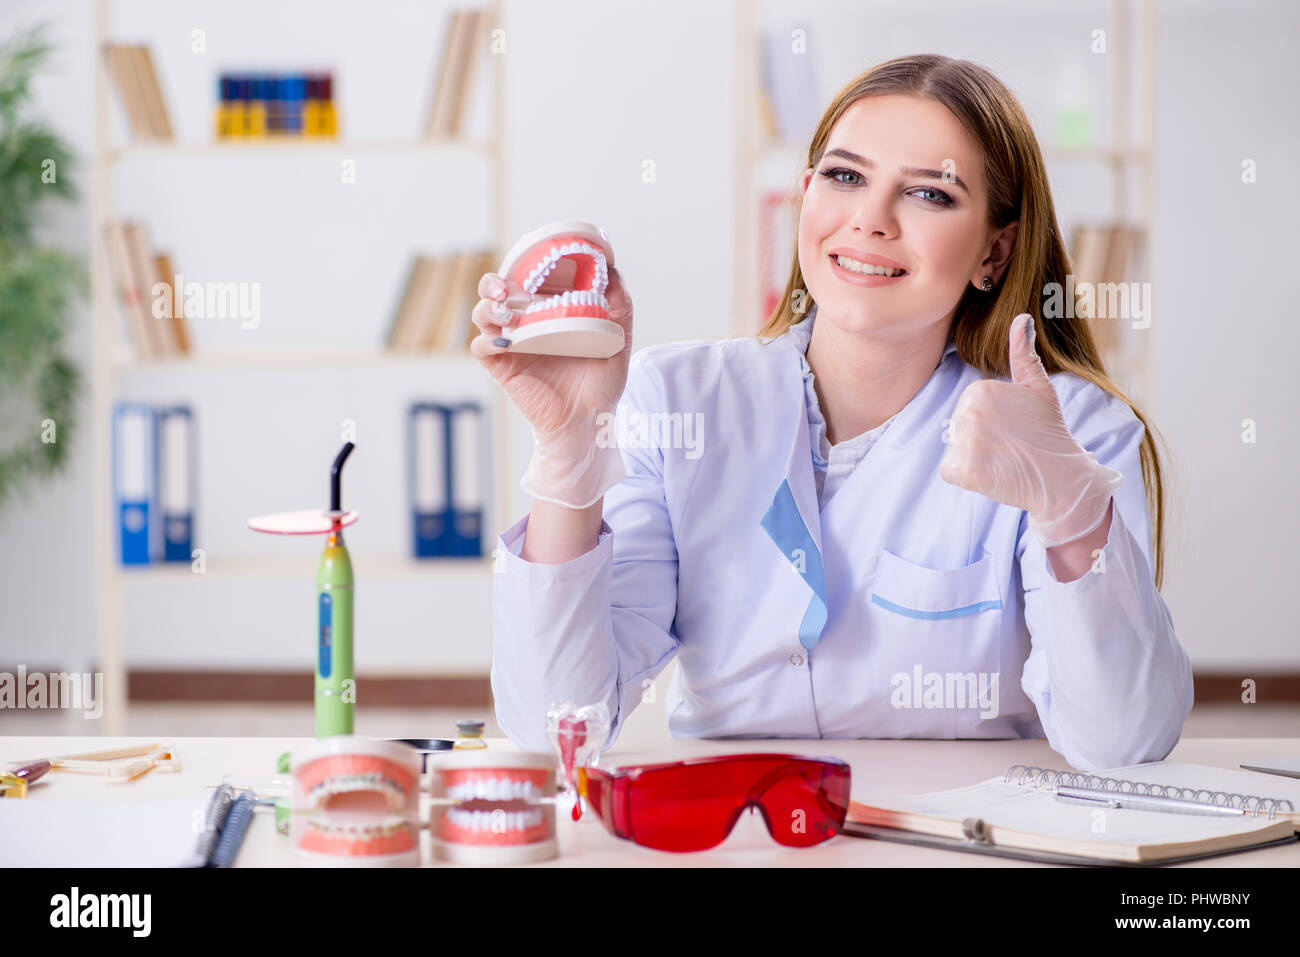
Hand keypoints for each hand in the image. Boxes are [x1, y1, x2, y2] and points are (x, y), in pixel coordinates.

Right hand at [470, 266, 634, 507]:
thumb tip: (612, 270)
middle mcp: (525, 324)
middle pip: (494, 291)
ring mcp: (511, 345)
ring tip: (506, 311)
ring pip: (483, 314)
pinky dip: (487, 341)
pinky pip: (481, 348)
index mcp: (548, 311)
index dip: (524, 263)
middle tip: (506, 285)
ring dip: (488, 307)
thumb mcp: (619, 339)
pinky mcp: (502, 368)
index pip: (527, 277)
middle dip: (493, 282)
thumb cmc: (602, 382)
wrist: (591, 422)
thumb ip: (619, 305)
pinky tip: (505, 342)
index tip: (535, 256)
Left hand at [938, 313, 1122, 546]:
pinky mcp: (961, 469)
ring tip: (1002, 459)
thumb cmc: (1048, 431)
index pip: (968, 406)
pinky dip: (967, 476)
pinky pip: (950, 470)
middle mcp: (968, 412)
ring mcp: (964, 442)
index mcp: (980, 390)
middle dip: (979, 437)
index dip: (989, 420)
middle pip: (958, 425)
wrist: (1060, 477)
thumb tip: (1021, 318)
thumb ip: (1023, 353)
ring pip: (954, 447)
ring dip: (973, 456)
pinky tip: (991, 474)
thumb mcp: (1038, 387)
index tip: (1012, 428)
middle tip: (1009, 445)